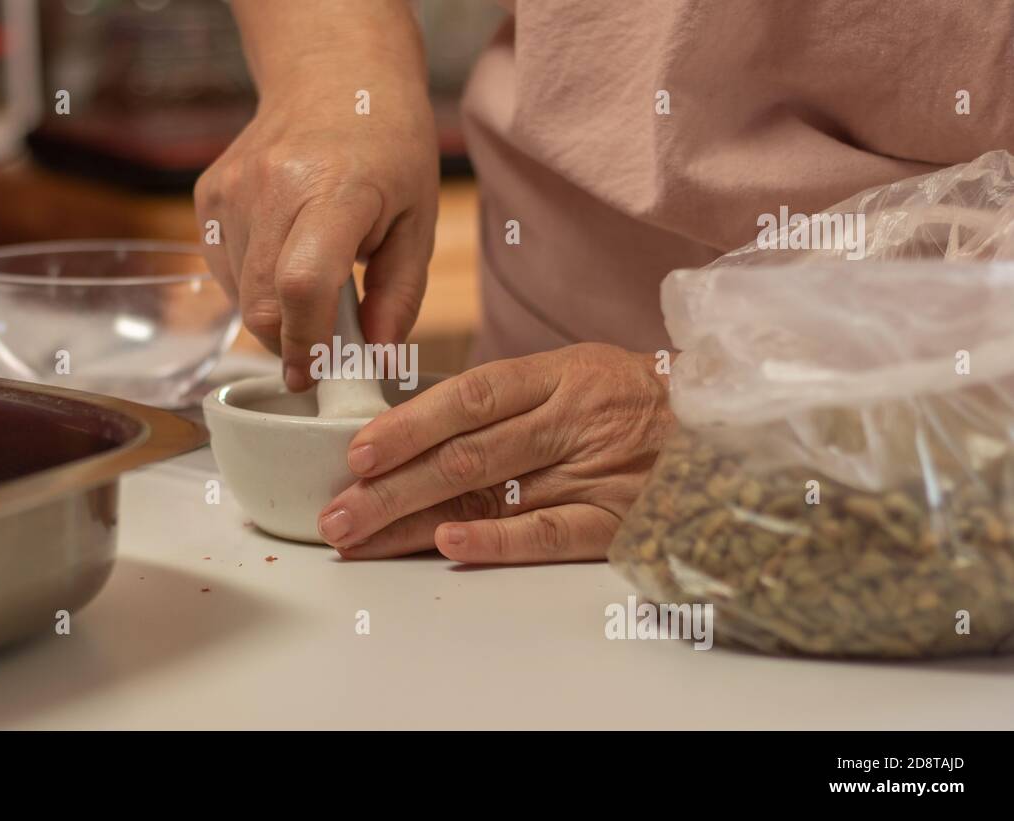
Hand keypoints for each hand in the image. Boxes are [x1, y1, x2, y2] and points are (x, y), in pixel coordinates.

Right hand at [193, 75, 437, 390]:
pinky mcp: (209, 196)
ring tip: (314, 281)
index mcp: (335, 189)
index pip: (303, 285)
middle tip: (321, 350)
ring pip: (240, 296)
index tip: (317, 374)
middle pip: (262, 304)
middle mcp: (273, 187)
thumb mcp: (419, 219)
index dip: (307, 343)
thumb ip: (400, 295)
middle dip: (289, 345)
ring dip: (276, 314)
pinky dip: (255, 285)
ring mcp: (233, 190)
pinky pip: (225, 272)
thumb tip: (376, 359)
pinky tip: (285, 255)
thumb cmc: (387, 147)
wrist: (334, 74)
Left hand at [316, 344, 674, 562]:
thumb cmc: (631, 400)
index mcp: (556, 375)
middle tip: (336, 511)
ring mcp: (591, 470)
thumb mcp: (574, 374)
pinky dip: (497, 541)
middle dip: (389, 484)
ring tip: (360, 536)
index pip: (467, 397)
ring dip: (415, 517)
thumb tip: (411, 428)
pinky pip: (548, 532)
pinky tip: (449, 546)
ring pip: (490, 492)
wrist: (726, 428)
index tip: (356, 454)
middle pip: (464, 452)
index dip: (407, 425)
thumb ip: (506, 399)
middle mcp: (569, 419)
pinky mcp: (613, 519)